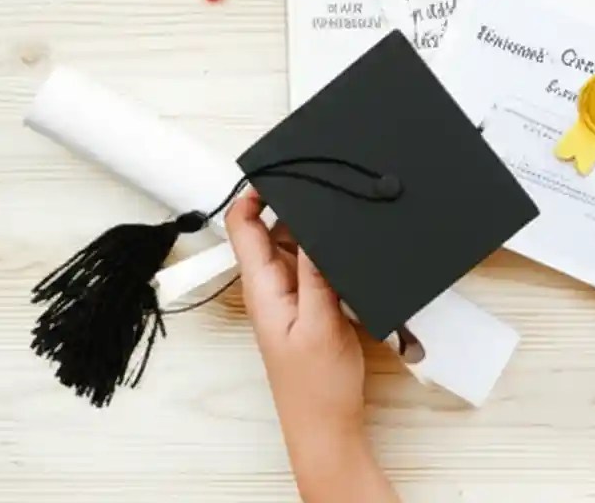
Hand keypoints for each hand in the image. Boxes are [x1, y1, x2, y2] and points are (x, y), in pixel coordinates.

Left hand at [226, 188, 397, 502]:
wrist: (328, 425)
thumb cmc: (315, 386)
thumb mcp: (320, 322)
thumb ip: (316, 273)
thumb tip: (313, 226)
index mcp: (263, 287)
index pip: (244, 226)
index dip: (256, 193)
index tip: (282, 169)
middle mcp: (273, 286)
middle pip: (274, 227)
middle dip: (296, 204)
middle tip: (326, 185)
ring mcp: (293, 295)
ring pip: (300, 244)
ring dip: (317, 230)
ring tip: (343, 214)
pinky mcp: (313, 304)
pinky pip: (317, 265)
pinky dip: (330, 253)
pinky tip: (350, 249)